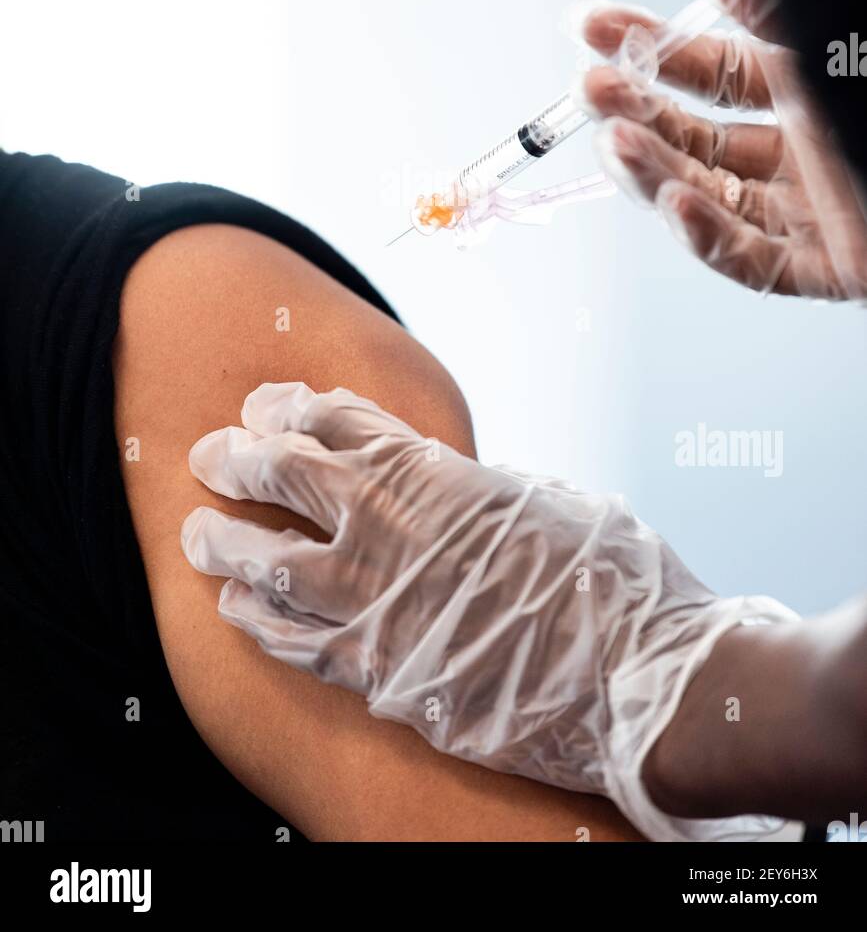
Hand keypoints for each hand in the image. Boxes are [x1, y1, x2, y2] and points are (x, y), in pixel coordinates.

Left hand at [181, 380, 794, 840]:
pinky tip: (236, 610)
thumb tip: (455, 484)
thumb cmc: (606, 577)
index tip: (266, 404)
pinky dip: (256, 621)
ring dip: (223, 542)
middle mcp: (388, 523)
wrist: (631, 671)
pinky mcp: (374, 670)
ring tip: (198, 535)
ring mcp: (373, 598)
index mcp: (433, 470)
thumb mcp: (539, 500)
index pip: (339, 419)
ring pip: (264, 559)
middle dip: (237, 456)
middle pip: (284, 471)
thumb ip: (476, 489)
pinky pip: (290, 641)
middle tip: (211, 453)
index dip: (291, 407)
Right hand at [579, 0, 866, 298]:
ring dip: (655, 173)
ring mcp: (807, 209)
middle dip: (637, 111)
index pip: (703, 71)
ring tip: (615, 141)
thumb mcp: (831, 31)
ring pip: (708, 198)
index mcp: (800, 87)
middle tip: (590, 88)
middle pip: (693, 136)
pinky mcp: (826, 266)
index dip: (644, 47)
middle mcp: (795, 148)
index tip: (587, 25)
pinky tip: (679, 203)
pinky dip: (710, 239)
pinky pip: (754, 261)